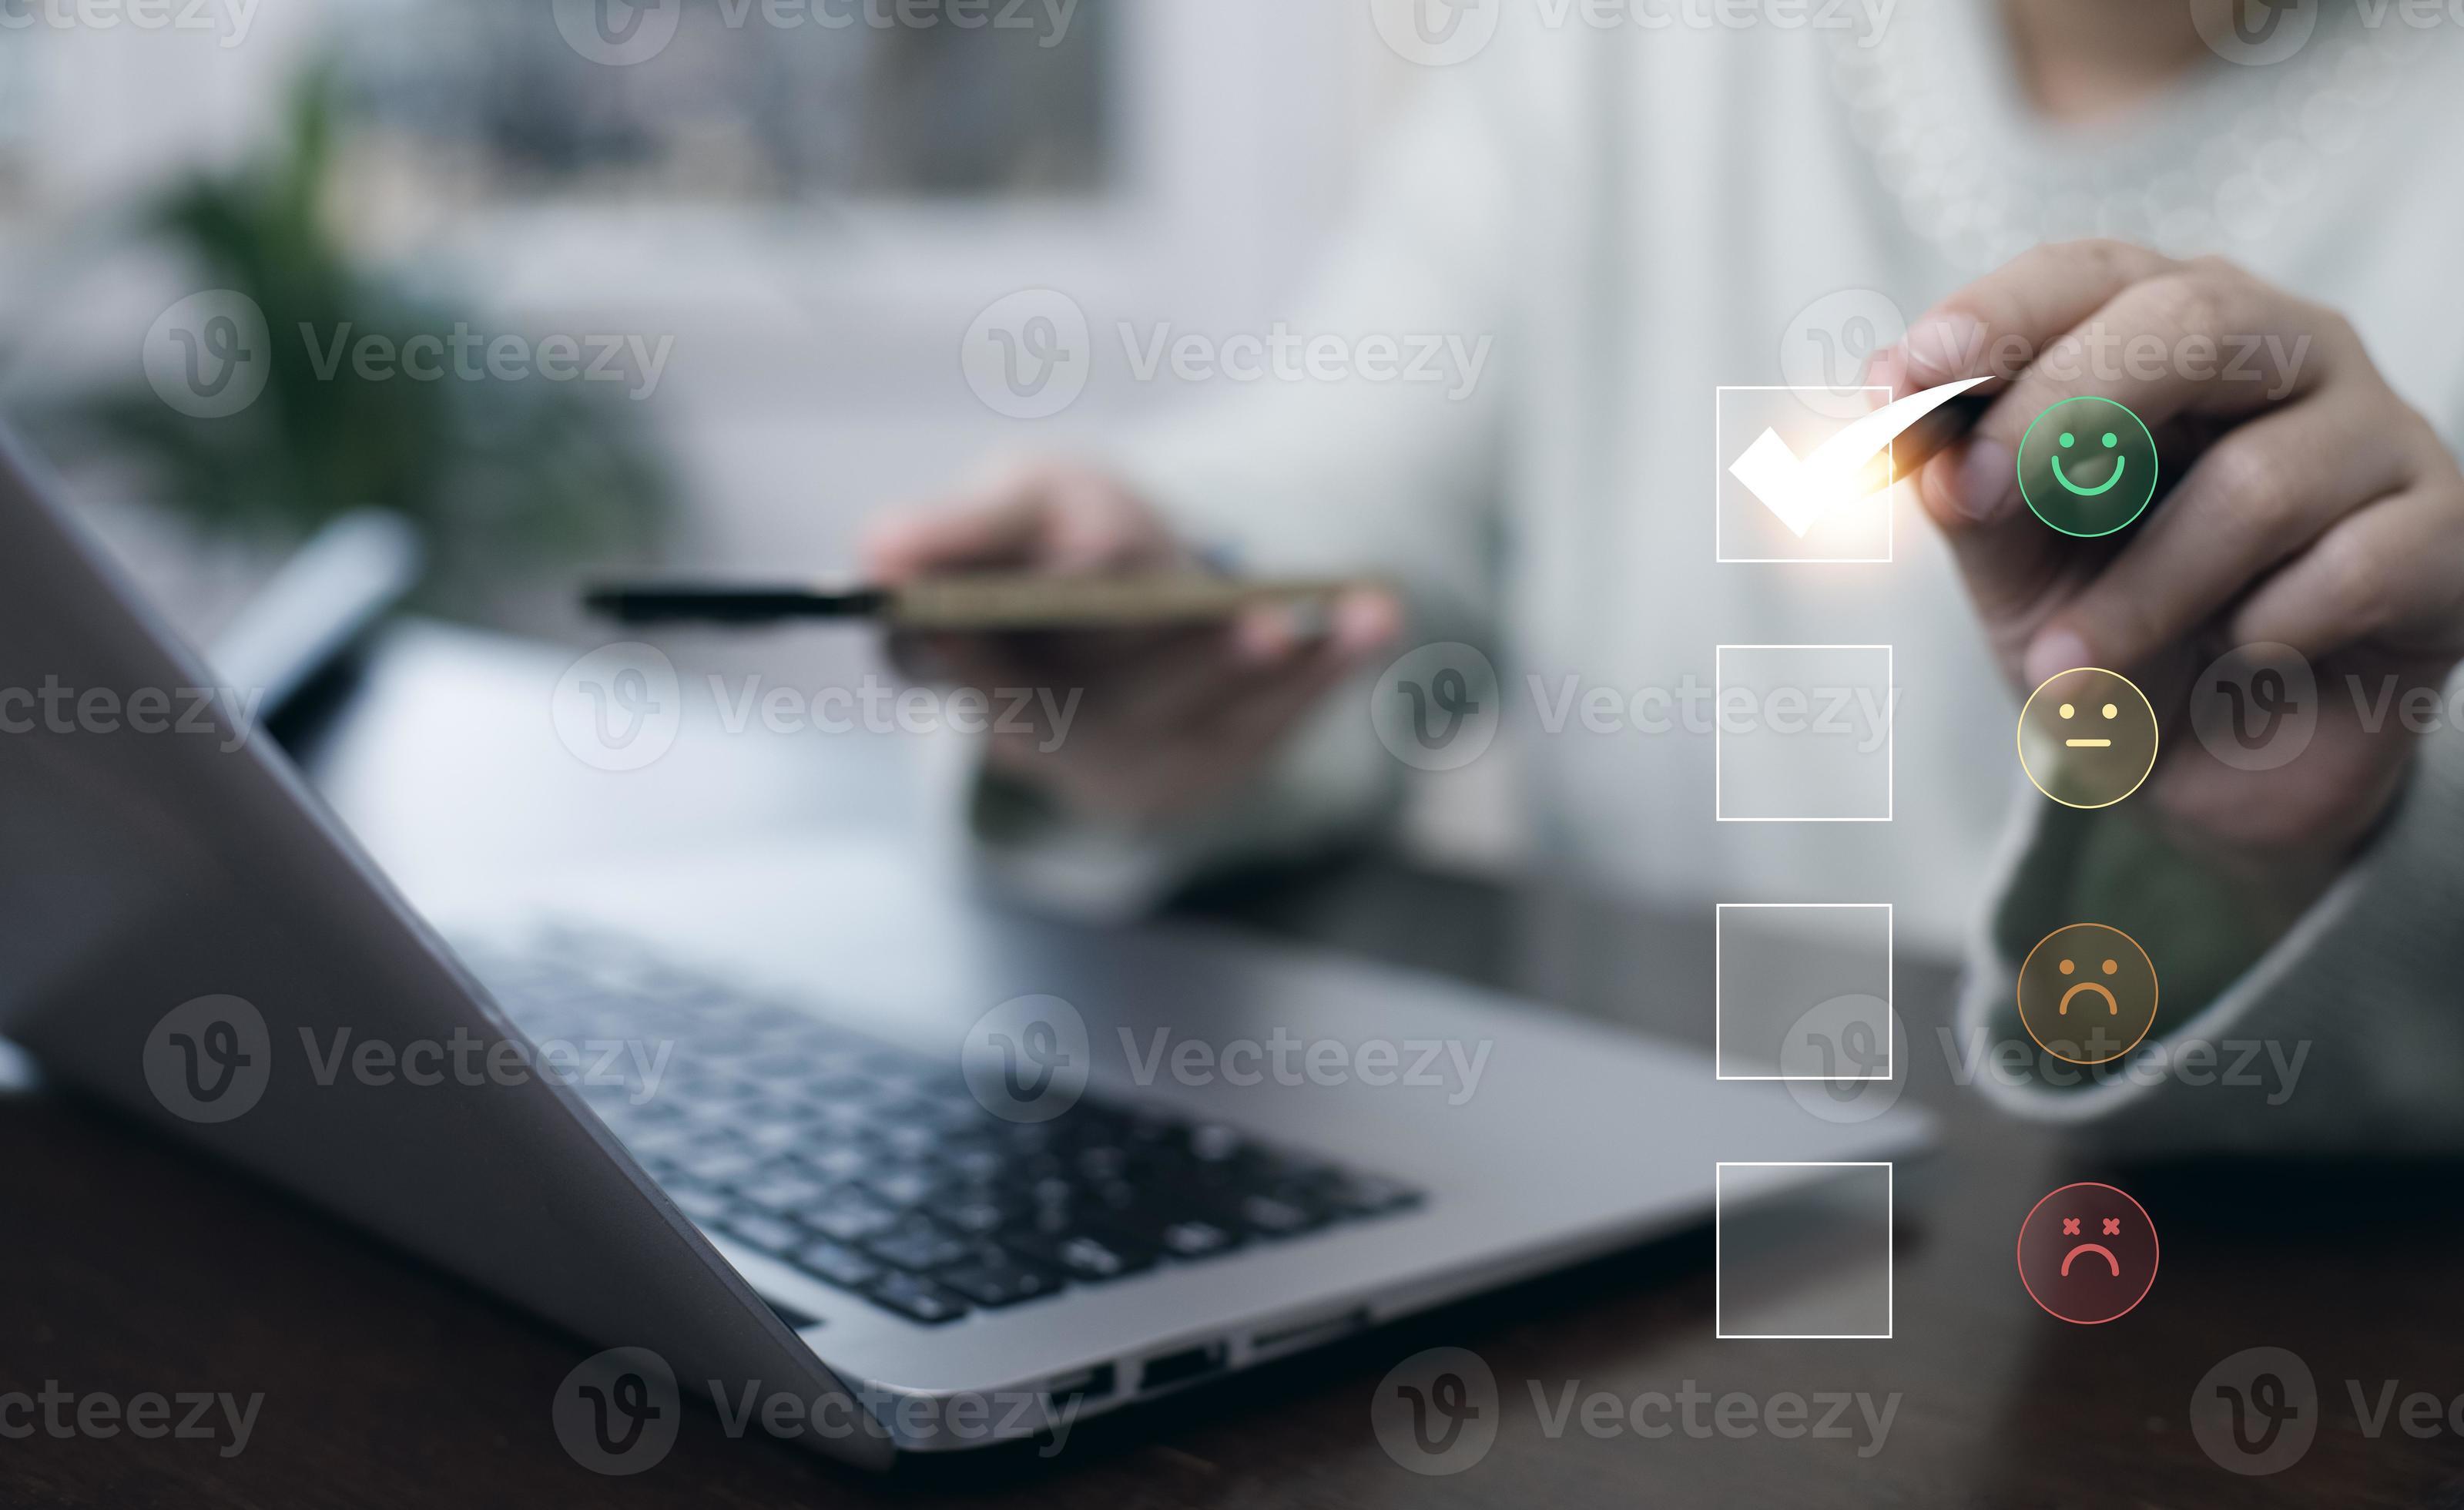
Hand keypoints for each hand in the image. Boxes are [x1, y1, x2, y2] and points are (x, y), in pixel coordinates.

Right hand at [862, 459, 1398, 825]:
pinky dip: (1329, 670)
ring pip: (1217, 721)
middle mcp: (1056, 746)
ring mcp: (1136, 766)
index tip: (1093, 626)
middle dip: (1198, 666)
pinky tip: (1379, 616)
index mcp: (981, 687)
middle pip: (1127, 706)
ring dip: (1291, 671)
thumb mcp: (1009, 507)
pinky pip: (1275, 723)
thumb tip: (877, 554)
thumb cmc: (1051, 540)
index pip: (991, 683)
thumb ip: (955, 531)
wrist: (1114, 607)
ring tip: (1357, 614)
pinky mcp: (1211, 767)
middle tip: (1262, 623)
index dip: (1026, 661)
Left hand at [1882, 241, 2463, 906]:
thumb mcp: (2013, 568)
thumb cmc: (2110, 621)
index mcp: (2168, 325)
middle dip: (2065, 412)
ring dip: (2138, 595)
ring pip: (2258, 481)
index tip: (1898, 377)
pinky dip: (2265, 631)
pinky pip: (2353, 569)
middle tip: (1972, 500)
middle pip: (2194, 324)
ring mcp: (2377, 435)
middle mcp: (2286, 349)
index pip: (2088, 273)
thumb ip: (1968, 498)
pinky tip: (2238, 661)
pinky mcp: (2445, 535)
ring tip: (2065, 674)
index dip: (1994, 317)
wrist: (2215, 761)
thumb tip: (1916, 447)